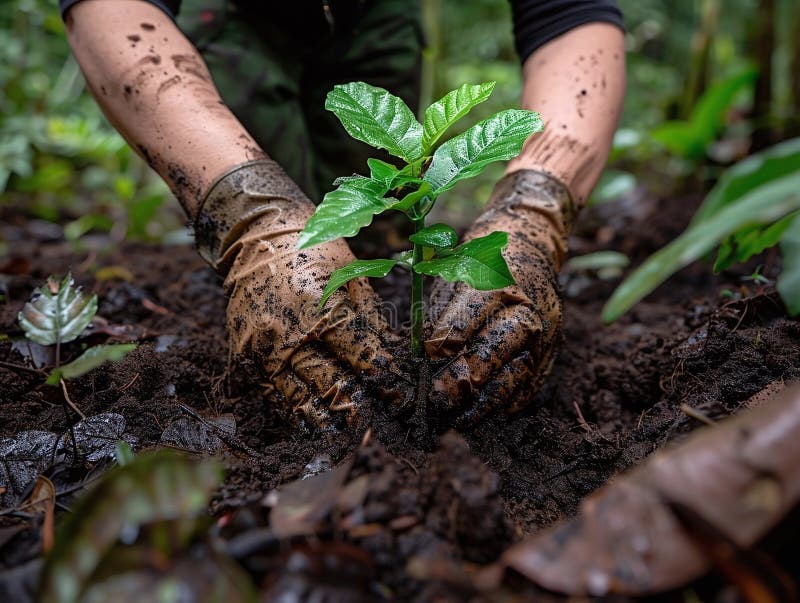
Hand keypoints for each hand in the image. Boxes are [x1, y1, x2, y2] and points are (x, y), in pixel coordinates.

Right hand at [195, 160, 398, 430]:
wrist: (256, 235)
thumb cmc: (312, 250)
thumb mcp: (351, 276)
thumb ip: (370, 319)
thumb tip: (389, 355)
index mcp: (325, 310)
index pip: (363, 358)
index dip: (384, 380)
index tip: (399, 394)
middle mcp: (292, 334)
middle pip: (333, 386)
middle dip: (358, 407)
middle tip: (374, 422)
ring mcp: (264, 348)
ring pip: (299, 399)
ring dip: (325, 419)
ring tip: (344, 434)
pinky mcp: (244, 354)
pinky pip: (271, 392)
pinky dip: (291, 409)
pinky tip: (308, 421)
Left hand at [425, 170, 574, 427]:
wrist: (529, 249)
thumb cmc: (479, 264)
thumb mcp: (454, 274)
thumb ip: (440, 312)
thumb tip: (420, 356)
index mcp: (499, 280)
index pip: (474, 310)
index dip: (449, 335)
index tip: (427, 355)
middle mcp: (528, 308)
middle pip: (497, 347)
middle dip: (464, 376)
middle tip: (437, 399)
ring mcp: (545, 334)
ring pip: (516, 373)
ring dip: (485, 401)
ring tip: (458, 419)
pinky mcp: (551, 355)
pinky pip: (530, 386)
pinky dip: (506, 404)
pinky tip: (483, 415)